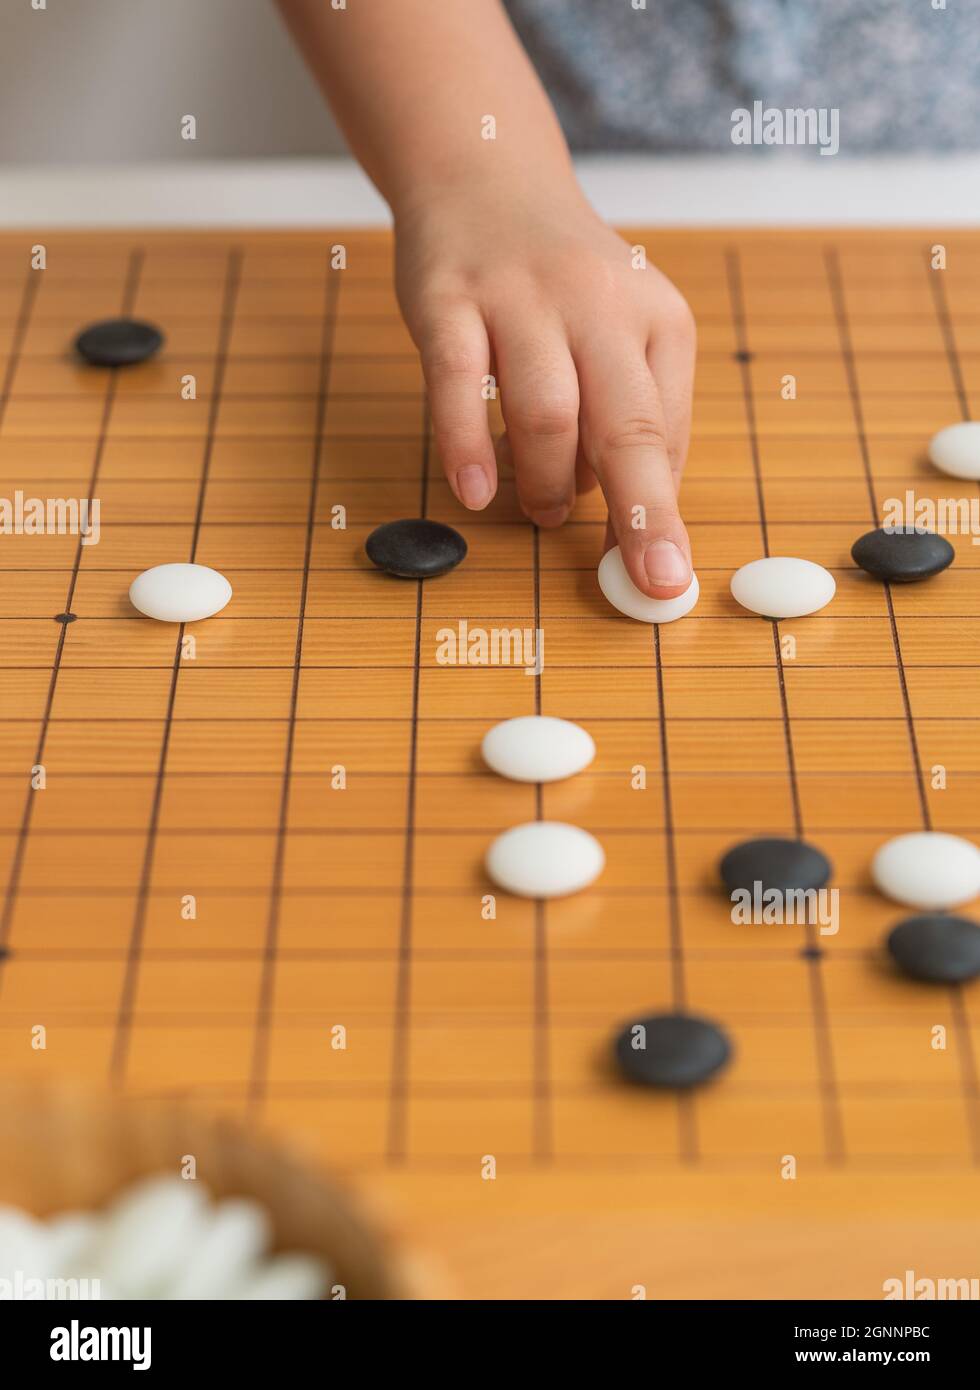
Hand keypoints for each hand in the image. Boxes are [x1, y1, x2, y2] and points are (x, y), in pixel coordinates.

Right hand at [394, 182, 695, 597]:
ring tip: (542, 512)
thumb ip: (631, 422)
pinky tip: (474, 492)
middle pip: (628, 425)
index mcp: (658, 319)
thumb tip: (632, 527)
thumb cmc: (561, 290)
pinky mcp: (450, 299)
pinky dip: (466, 443)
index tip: (662, 574)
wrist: (487, 180)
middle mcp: (600, 304)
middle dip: (644, 512)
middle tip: (650, 578)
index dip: (660, 511)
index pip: (666, 434)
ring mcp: (521, 298)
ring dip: (547, 481)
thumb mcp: (622, 338)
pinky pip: (458, 383)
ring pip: (548, 410)